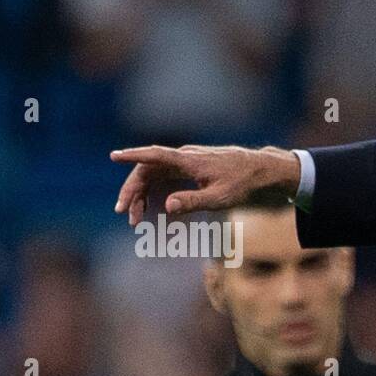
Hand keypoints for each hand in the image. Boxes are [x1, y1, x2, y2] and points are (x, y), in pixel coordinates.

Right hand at [111, 143, 300, 224]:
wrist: (261, 171)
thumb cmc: (243, 184)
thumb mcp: (220, 197)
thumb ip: (193, 201)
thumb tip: (167, 206)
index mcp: (188, 160)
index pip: (154, 155)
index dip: (133, 155)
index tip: (114, 156)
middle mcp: (183, 157)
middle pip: (147, 170)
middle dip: (132, 191)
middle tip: (125, 214)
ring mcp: (185, 162)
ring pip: (154, 175)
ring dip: (141, 195)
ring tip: (136, 220)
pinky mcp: (189, 168)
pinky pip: (164, 178)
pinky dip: (154, 193)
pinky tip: (151, 211)